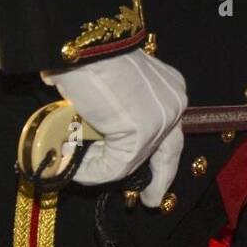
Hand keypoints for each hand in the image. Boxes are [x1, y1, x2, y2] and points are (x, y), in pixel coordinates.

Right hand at [44, 48, 186, 207]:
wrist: (84, 43)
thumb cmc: (88, 56)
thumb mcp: (110, 84)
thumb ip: (116, 113)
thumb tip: (99, 142)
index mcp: (168, 87)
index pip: (172, 129)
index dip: (163, 158)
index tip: (157, 182)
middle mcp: (172, 102)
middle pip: (167, 149)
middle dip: (158, 179)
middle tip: (149, 202)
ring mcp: (160, 118)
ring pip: (132, 159)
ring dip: (100, 166)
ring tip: (75, 164)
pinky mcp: (142, 132)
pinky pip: (114, 166)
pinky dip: (91, 171)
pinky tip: (74, 165)